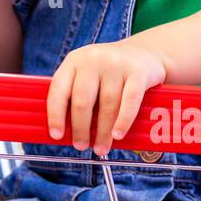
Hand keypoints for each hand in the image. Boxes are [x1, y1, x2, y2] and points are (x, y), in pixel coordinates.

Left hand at [46, 40, 168, 156]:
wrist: (145, 52)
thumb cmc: (108, 74)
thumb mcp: (87, 76)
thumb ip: (75, 97)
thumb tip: (65, 134)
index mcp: (73, 62)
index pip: (58, 90)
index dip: (55, 115)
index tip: (57, 136)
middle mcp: (93, 60)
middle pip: (82, 100)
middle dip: (80, 128)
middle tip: (81, 146)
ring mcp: (116, 64)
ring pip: (107, 104)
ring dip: (103, 131)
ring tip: (100, 148)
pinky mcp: (138, 71)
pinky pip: (129, 101)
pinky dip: (123, 121)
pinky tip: (117, 135)